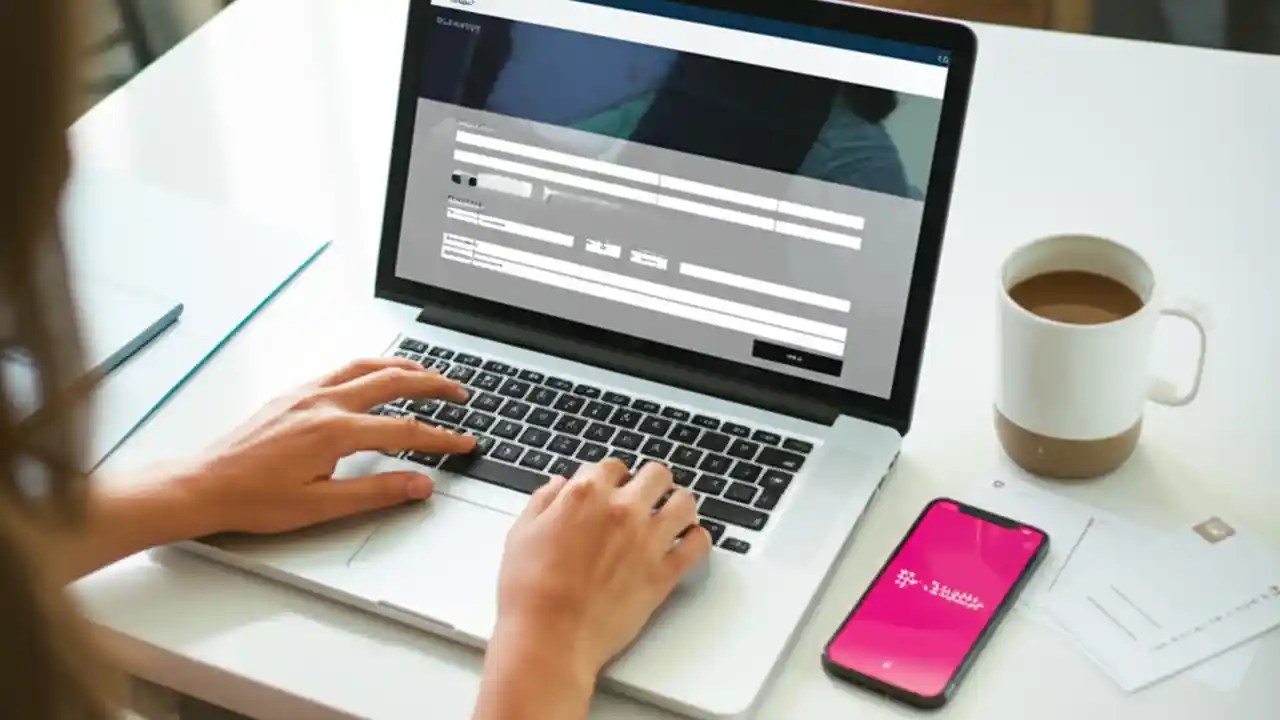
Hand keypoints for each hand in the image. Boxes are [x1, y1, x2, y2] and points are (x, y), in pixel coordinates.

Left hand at [185, 357, 475, 535]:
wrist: (204, 485)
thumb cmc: (254, 499)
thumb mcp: (322, 506)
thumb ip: (377, 492)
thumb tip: (420, 484)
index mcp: (334, 432)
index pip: (404, 430)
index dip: (442, 437)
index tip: (465, 441)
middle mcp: (323, 403)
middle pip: (392, 381)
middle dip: (432, 385)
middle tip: (459, 393)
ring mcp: (306, 393)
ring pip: (366, 366)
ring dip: (403, 367)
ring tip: (428, 375)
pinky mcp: (293, 393)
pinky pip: (342, 369)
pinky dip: (370, 367)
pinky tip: (377, 375)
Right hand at [492, 460, 710, 681]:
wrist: (549, 638)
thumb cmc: (529, 594)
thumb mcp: (520, 536)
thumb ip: (542, 503)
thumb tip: (558, 485)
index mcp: (584, 495)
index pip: (612, 467)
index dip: (612, 477)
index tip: (613, 488)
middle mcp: (621, 510)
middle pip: (656, 474)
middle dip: (651, 483)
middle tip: (647, 497)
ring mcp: (647, 540)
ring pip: (685, 502)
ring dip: (679, 505)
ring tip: (673, 515)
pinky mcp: (664, 572)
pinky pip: (698, 544)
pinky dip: (697, 540)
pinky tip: (687, 543)